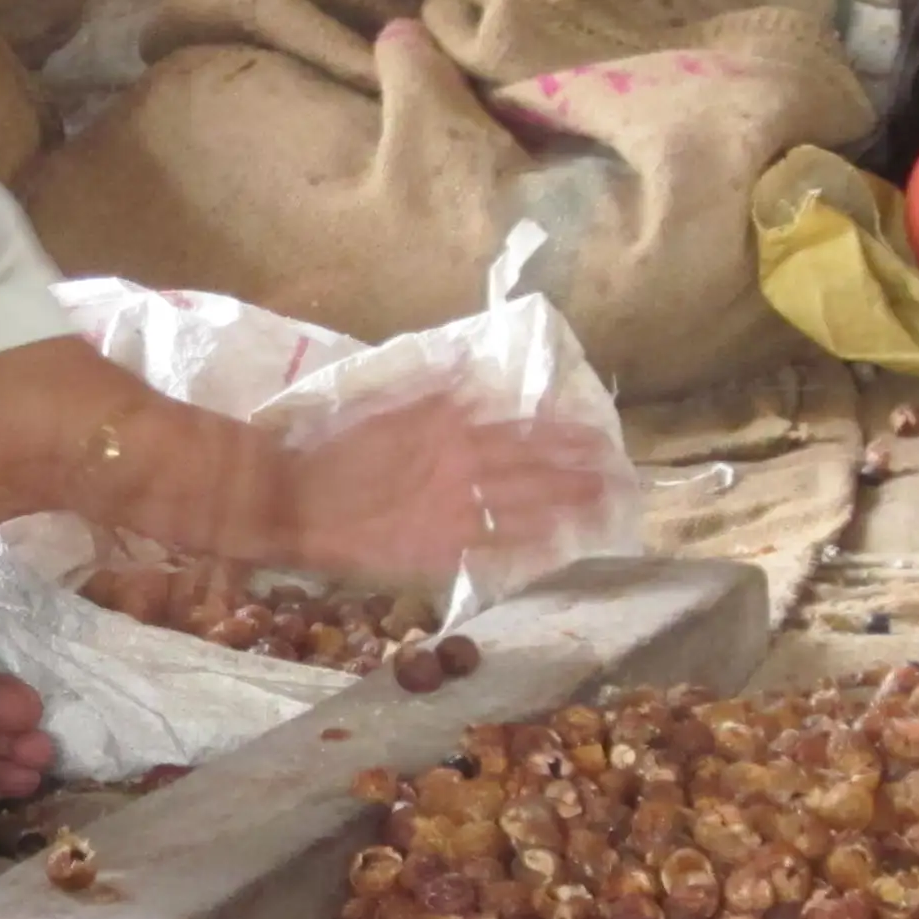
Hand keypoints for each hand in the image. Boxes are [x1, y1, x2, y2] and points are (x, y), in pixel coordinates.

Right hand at [263, 391, 618, 588]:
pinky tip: (561, 542)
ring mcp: (459, 509)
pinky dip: (533, 542)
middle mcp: (464, 464)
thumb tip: (475, 370)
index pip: (523, 429)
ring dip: (572, 505)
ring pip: (530, 504)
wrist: (297, 499)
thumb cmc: (336, 449)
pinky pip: (500, 544)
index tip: (596, 437)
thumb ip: (437, 391)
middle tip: (620, 473)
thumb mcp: (389, 403)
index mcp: (451, 426)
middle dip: (583, 470)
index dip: (565, 435)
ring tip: (607, 504)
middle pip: (539, 467)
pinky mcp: (444, 548)